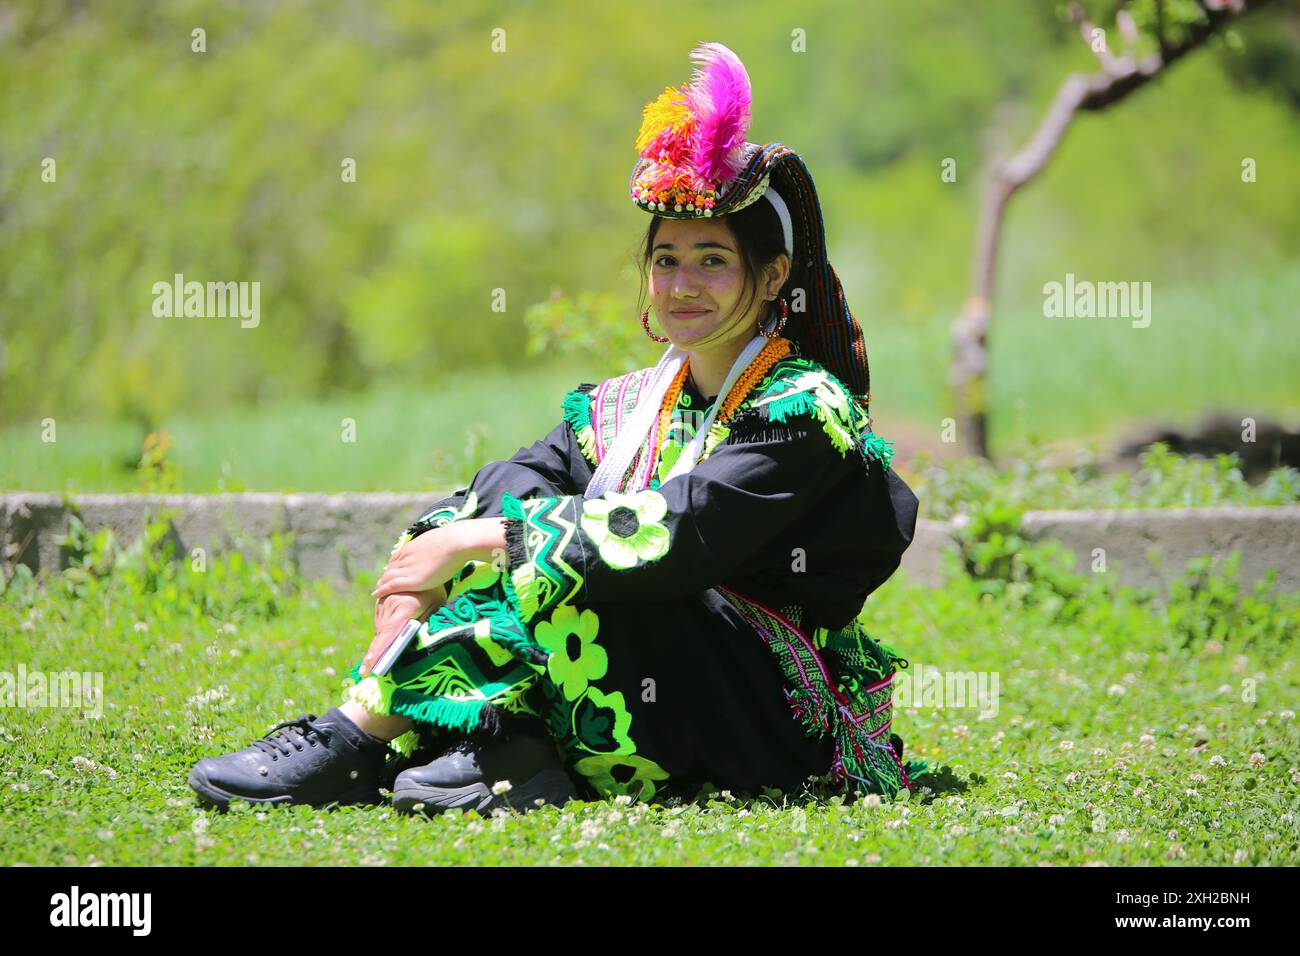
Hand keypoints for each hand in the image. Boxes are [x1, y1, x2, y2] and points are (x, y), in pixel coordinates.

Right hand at [360, 587, 444, 677]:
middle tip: (367, 671)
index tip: (368, 668)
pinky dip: (383, 630)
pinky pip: (381, 619)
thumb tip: (405, 642)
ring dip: (380, 641)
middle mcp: (389, 606)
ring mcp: (383, 602)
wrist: (425, 565)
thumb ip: (421, 624)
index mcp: (402, 609)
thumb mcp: (435, 607)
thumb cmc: (434, 590)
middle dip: (376, 653)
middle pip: (380, 635)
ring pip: (379, 627)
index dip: (376, 653)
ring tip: (373, 661)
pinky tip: (385, 639)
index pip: (386, 636)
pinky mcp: (382, 600)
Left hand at [371, 519, 506, 600]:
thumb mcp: (442, 540)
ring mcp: (407, 568)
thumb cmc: (455, 541)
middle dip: (385, 578)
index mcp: (412, 547)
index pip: (397, 558)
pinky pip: (390, 586)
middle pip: (390, 569)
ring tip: (377, 593)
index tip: (391, 574)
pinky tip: (377, 594)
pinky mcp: (410, 580)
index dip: (393, 568)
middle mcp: (405, 557)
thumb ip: (439, 545)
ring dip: (381, 585)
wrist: (456, 543)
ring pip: (387, 577)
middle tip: (381, 586)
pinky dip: (382, 590)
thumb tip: (452, 544)